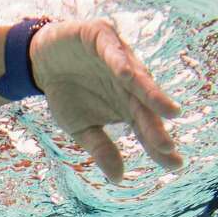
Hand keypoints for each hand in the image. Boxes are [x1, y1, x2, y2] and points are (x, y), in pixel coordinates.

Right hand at [29, 19, 182, 182]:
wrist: (43, 60)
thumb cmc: (67, 94)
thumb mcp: (81, 128)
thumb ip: (101, 149)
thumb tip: (118, 179)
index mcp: (127, 107)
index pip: (147, 128)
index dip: (159, 145)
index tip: (175, 164)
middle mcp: (128, 85)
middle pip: (146, 106)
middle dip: (158, 124)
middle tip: (169, 145)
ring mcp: (118, 60)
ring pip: (138, 77)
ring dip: (152, 94)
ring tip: (168, 111)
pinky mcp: (102, 37)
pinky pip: (113, 51)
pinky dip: (120, 62)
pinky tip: (126, 76)